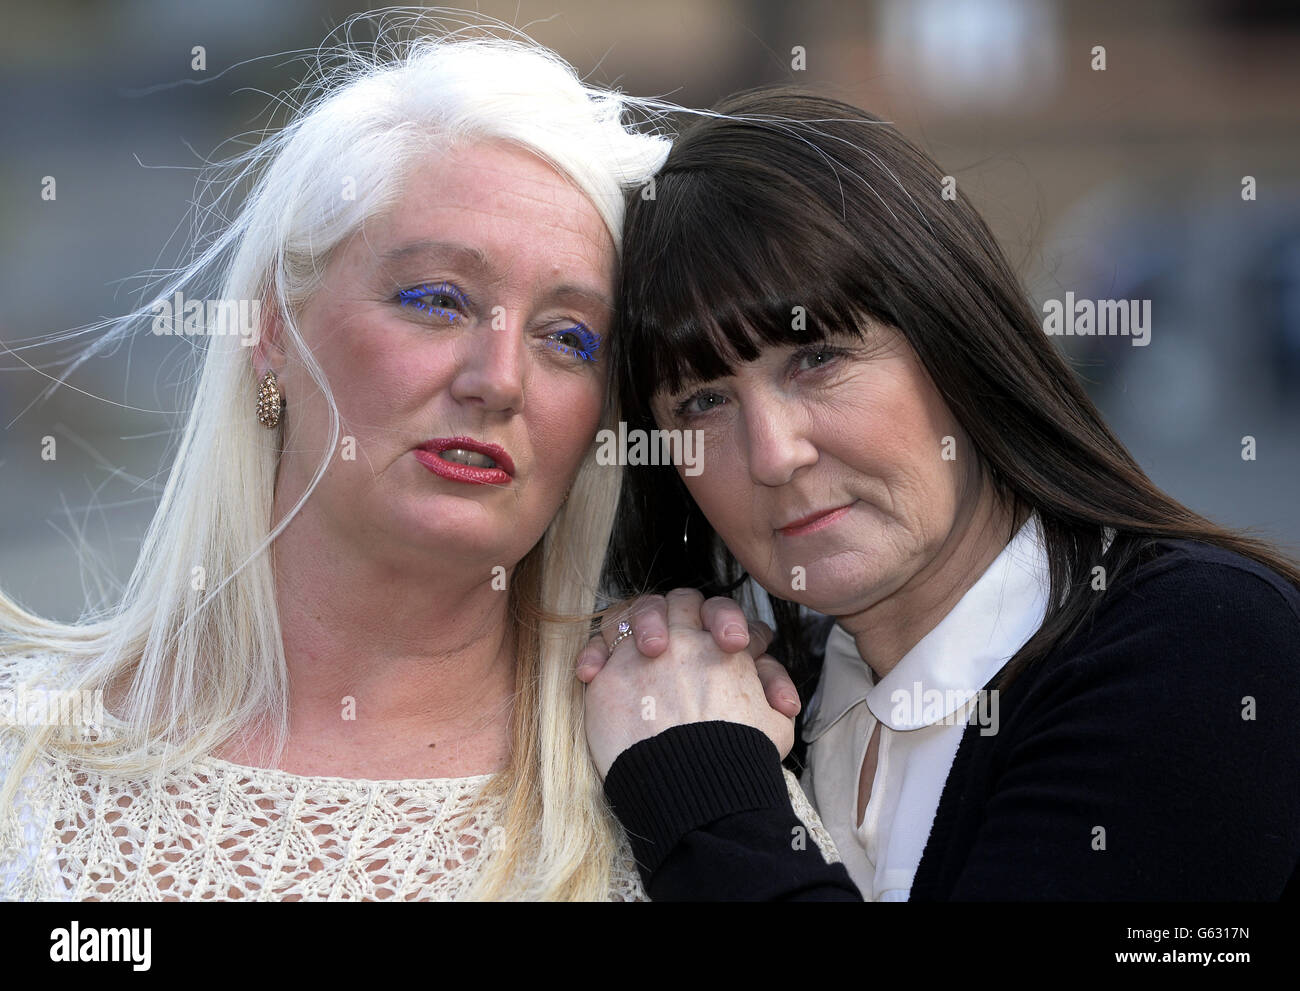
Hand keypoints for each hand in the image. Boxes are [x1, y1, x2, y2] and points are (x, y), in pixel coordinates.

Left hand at [581, 588, 797, 778]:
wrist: (695, 781)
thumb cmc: (740, 758)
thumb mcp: (775, 723)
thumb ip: (770, 695)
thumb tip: (778, 697)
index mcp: (724, 646)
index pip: (724, 615)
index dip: (728, 626)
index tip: (731, 647)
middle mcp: (682, 640)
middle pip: (678, 602)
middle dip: (677, 615)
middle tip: (670, 646)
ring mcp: (640, 655)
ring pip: (631, 614)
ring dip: (633, 625)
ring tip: (637, 651)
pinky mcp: (606, 680)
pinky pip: (594, 651)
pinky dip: (593, 657)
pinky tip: (590, 672)